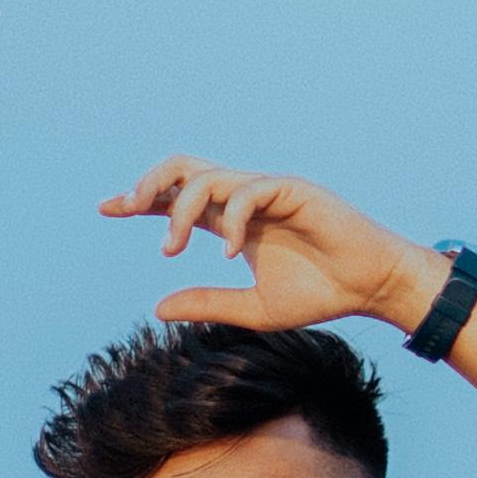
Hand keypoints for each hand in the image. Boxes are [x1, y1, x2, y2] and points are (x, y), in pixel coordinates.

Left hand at [103, 162, 437, 338]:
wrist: (371, 288)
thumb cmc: (321, 294)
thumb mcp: (253, 309)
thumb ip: (208, 304)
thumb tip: (157, 308)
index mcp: (232, 220)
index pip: (176, 199)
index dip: (140, 200)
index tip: (106, 207)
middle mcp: (244, 199)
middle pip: (183, 168)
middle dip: (148, 182)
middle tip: (127, 208)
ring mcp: (267, 190)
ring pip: (207, 178)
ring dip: (181, 210)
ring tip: (172, 248)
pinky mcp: (292, 188)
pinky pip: (247, 192)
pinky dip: (231, 221)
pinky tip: (231, 254)